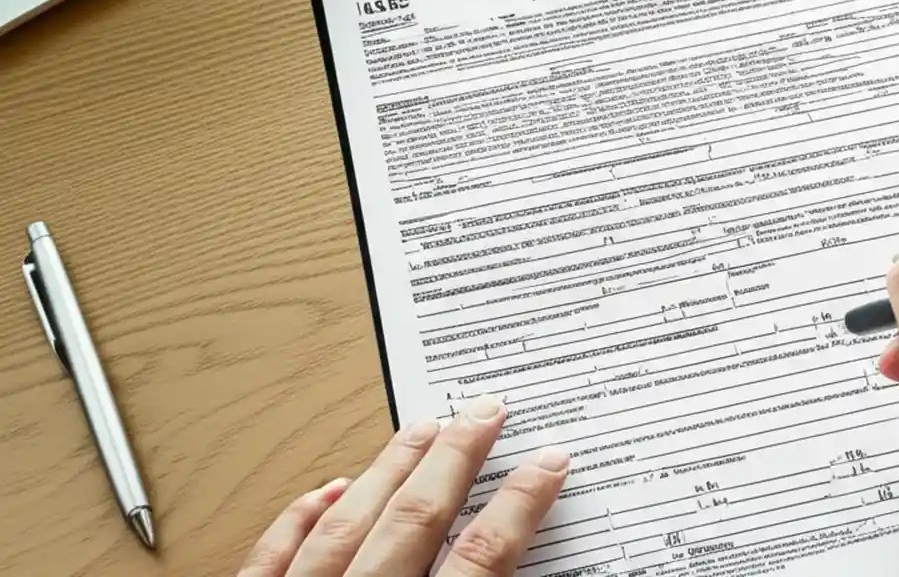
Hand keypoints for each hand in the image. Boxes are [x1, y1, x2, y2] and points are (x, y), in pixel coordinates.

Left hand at [238, 395, 568, 576]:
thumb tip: (539, 564)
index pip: (482, 557)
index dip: (521, 505)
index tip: (548, 463)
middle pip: (416, 520)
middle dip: (457, 458)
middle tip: (485, 412)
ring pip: (347, 524)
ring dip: (389, 470)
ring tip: (422, 429)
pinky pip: (273, 558)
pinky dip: (301, 520)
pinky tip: (326, 488)